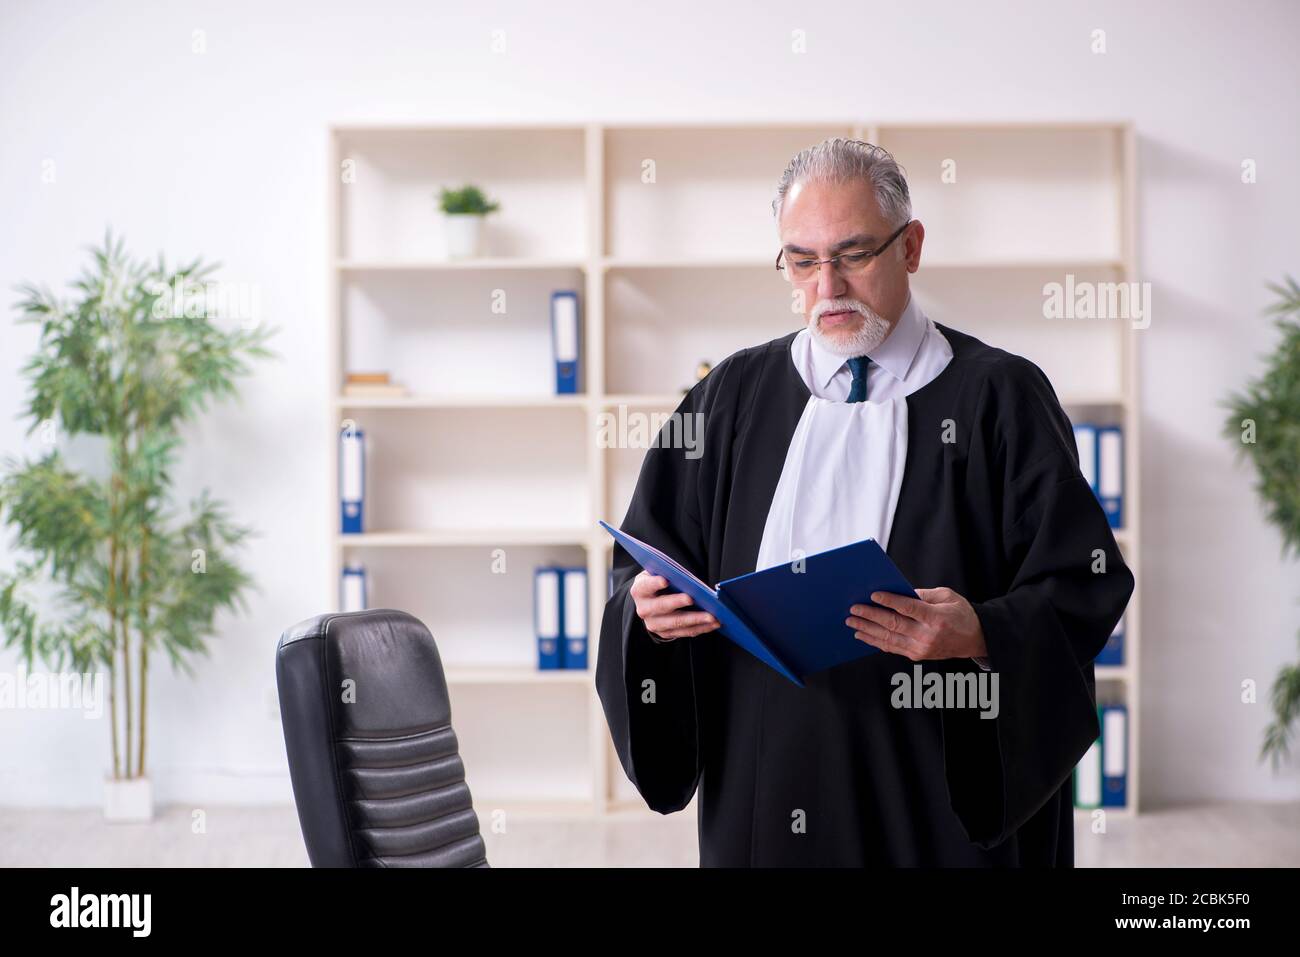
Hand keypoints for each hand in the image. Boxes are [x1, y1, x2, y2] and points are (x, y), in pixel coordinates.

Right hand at [631, 571, 719, 640]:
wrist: (652, 600)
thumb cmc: (660, 582)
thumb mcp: (659, 573)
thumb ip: (669, 573)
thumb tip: (688, 579)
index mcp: (640, 590)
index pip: (645, 586)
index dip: (654, 584)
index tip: (665, 580)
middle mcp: (644, 609)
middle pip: (661, 607)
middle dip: (677, 602)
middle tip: (692, 598)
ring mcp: (654, 624)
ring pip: (676, 623)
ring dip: (696, 620)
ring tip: (713, 616)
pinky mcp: (666, 634)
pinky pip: (685, 632)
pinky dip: (701, 628)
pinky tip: (713, 623)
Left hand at [845, 587, 987, 660]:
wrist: (976, 640)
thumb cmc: (961, 614)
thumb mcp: (948, 597)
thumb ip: (923, 595)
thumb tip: (899, 592)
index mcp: (937, 618)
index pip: (908, 608)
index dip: (890, 601)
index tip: (873, 594)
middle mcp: (928, 635)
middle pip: (894, 624)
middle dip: (871, 616)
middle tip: (854, 609)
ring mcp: (921, 648)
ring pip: (889, 638)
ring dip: (867, 630)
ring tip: (852, 622)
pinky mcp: (917, 656)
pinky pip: (892, 648)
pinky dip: (876, 641)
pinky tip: (863, 635)